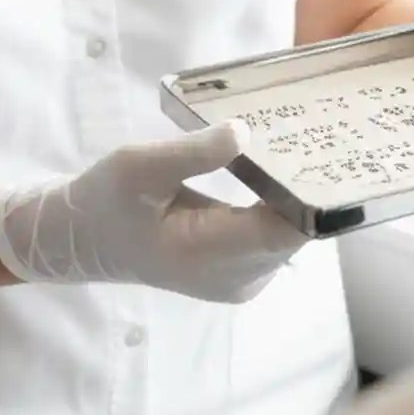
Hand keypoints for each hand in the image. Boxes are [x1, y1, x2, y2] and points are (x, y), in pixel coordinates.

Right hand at [0, 121, 305, 303]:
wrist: (88, 241)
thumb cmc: (108, 200)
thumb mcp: (138, 165)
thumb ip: (193, 152)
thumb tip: (245, 133)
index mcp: (207, 253)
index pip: (284, 231)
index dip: (311, 198)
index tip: (325, 157)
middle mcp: (236, 278)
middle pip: (296, 233)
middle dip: (307, 190)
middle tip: (318, 139)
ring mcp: (244, 282)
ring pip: (294, 236)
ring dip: (298, 199)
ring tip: (304, 151)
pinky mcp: (247, 276)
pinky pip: (281, 241)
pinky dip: (285, 210)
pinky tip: (283, 176)